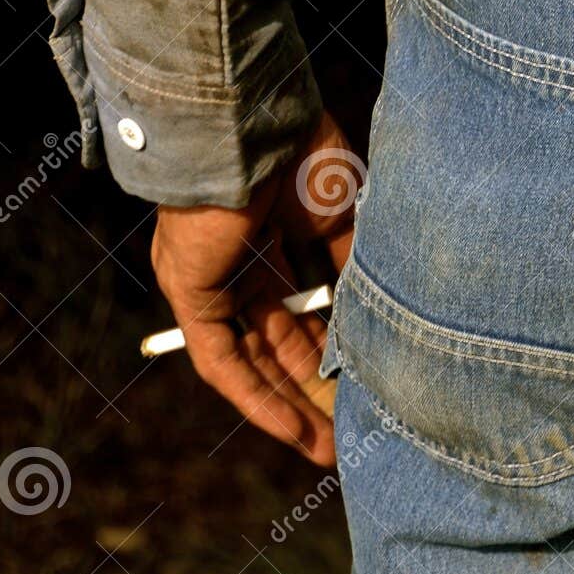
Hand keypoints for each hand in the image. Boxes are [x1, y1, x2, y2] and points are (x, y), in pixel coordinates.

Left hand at [150, 110, 360, 465]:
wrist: (253, 121)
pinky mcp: (194, 292)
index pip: (307, 313)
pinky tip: (292, 433)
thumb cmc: (302, 154)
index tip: (371, 390)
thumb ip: (355, 270)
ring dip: (290, 409)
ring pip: (254, 360)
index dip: (338, 354)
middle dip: (318, 393)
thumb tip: (379, 321)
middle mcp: (240, 265)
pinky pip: (222, 359)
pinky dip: (256, 398)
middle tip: (353, 438)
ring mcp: (214, 281)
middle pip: (283, 345)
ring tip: (328, 452)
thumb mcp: (347, 221)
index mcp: (276, 239)